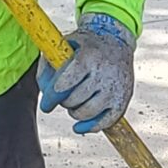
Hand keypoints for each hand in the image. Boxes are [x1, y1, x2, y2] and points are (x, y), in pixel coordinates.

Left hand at [37, 14, 135, 133]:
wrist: (116, 41)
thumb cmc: (84, 47)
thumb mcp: (64, 46)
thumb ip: (48, 67)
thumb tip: (45, 93)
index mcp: (88, 56)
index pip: (66, 83)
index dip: (52, 97)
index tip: (46, 105)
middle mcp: (104, 73)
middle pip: (74, 99)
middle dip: (64, 102)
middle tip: (64, 97)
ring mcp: (115, 88)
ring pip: (87, 113)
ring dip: (74, 112)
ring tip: (74, 104)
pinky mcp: (123, 100)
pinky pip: (104, 122)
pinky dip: (89, 126)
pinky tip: (79, 126)